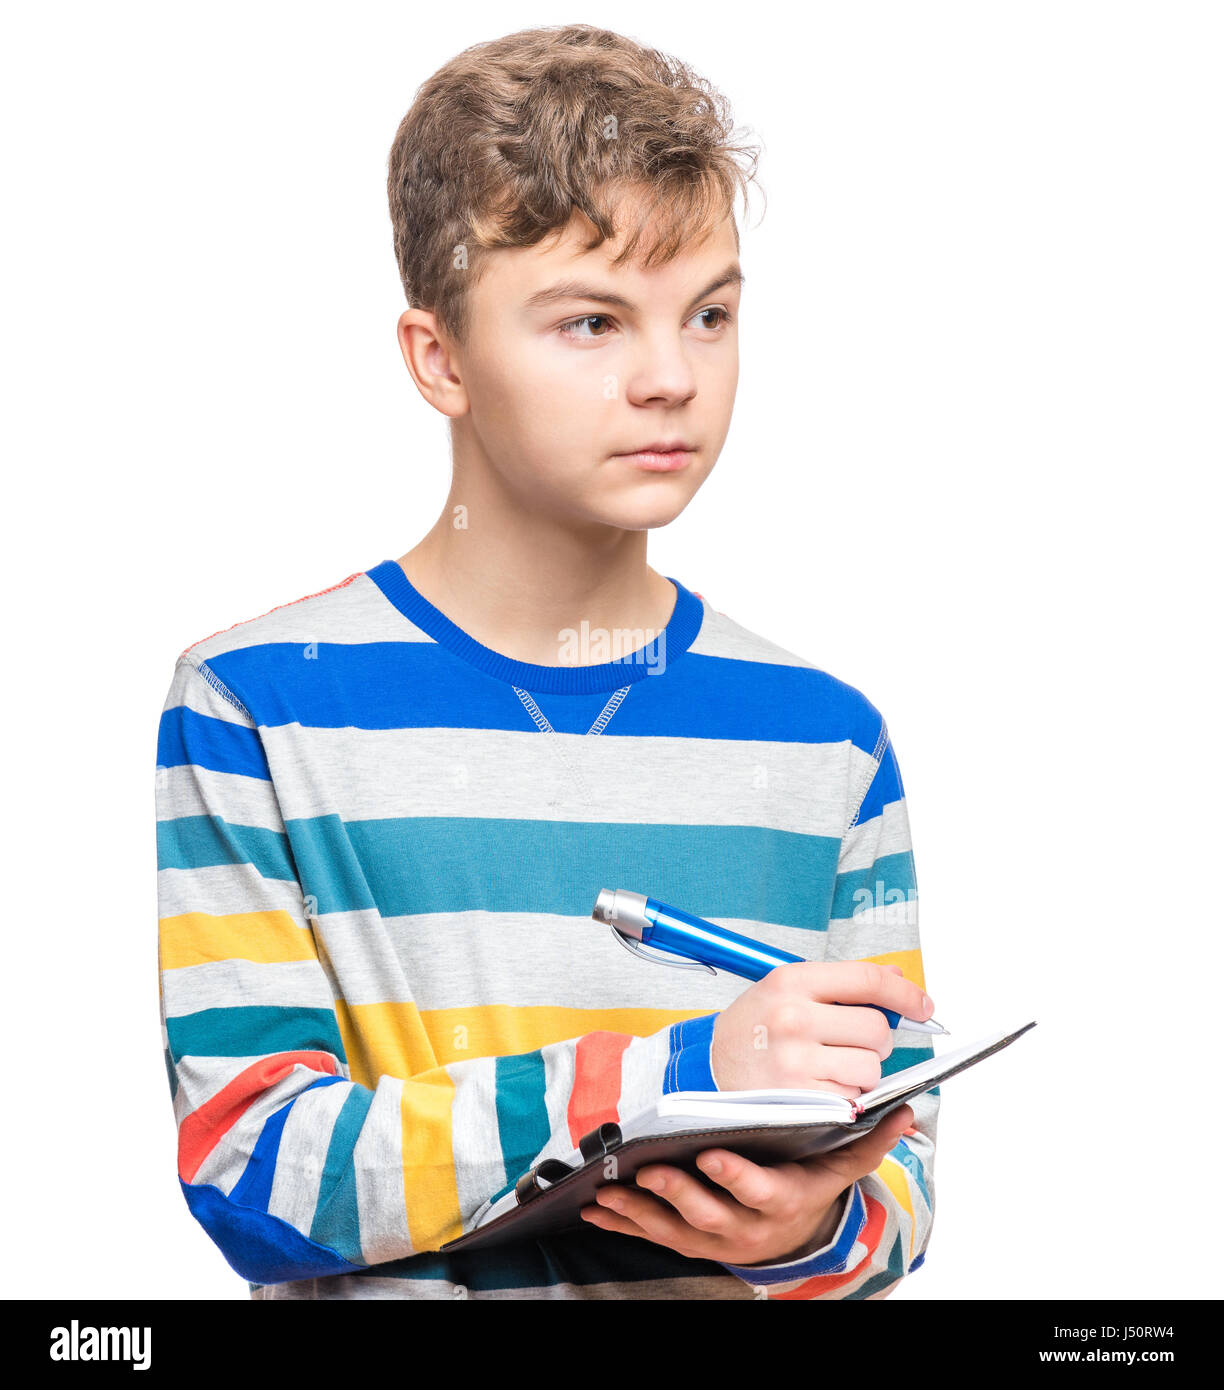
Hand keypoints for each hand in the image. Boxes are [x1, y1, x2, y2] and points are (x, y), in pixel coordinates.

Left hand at [579, 1103, 914, 1265]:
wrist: (793, 1238)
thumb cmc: (808, 1188)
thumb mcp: (839, 1168)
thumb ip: (868, 1141)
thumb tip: (907, 1113)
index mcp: (779, 1199)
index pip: (757, 1189)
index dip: (734, 1175)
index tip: (711, 1154)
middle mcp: (746, 1225)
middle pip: (709, 1214)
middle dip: (678, 1193)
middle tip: (650, 1171)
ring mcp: (714, 1238)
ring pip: (672, 1229)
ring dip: (638, 1212)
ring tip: (610, 1192)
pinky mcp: (688, 1241)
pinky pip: (652, 1236)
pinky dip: (623, 1223)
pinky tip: (598, 1207)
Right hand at [711, 960, 931, 1096]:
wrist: (704, 1070)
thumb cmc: (753, 1028)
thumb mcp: (786, 990)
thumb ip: (842, 984)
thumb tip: (896, 976)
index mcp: (792, 980)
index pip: (868, 980)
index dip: (904, 993)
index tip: (922, 1005)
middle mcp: (794, 1017)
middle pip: (876, 1029)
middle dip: (876, 1042)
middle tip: (852, 1045)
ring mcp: (795, 1060)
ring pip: (870, 1068)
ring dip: (861, 1073)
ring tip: (830, 1068)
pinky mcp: (799, 1099)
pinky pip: (852, 1099)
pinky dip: (845, 1097)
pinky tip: (818, 1088)